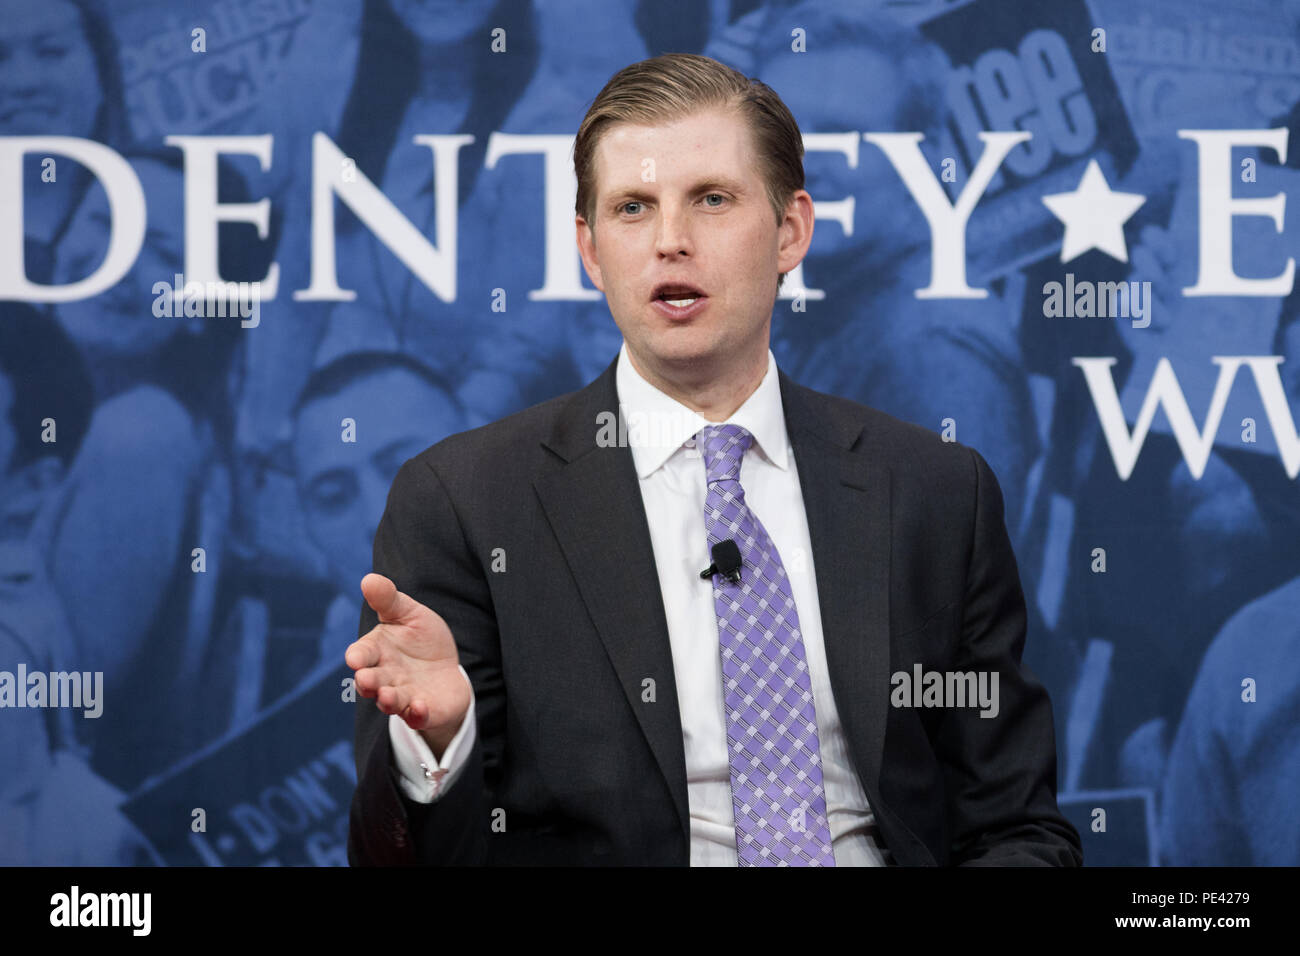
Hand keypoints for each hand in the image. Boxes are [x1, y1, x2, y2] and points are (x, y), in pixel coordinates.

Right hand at [346, 573, 471, 758]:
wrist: (446, 669)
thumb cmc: (420, 639)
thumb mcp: (409, 614)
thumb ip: (389, 600)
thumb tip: (369, 579)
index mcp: (377, 651)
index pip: (362, 654)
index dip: (358, 657)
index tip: (355, 658)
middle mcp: (385, 676)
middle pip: (370, 682)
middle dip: (367, 682)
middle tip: (366, 680)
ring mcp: (402, 695)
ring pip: (390, 701)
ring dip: (387, 700)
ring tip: (388, 697)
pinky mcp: (422, 711)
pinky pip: (417, 716)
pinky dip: (416, 713)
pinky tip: (419, 707)